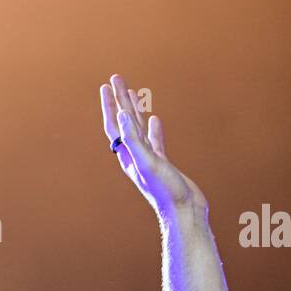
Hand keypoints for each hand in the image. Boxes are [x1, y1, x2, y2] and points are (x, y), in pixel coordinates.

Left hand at [101, 74, 206, 218]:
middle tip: (116, 79)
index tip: (106, 86)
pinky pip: (155, 142)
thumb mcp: (147, 163)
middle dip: (119, 100)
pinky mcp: (162, 164)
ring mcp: (149, 160)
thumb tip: (121, 115)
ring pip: (139, 129)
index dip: (110, 105)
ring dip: (134, 110)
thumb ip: (134, 141)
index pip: (115, 125)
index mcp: (128, 155)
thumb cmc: (165, 191)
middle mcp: (135, 156)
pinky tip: (154, 120)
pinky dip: (153, 129)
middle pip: (124, 123)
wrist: (184, 212)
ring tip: (132, 93)